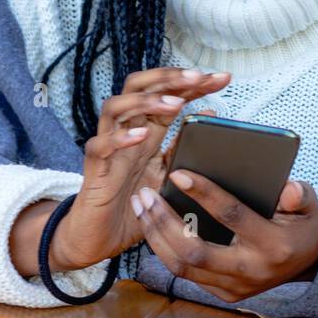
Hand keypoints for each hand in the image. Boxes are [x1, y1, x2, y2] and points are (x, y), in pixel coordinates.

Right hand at [50, 67, 230, 270]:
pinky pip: (100, 146)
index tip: (222, 78)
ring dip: (146, 102)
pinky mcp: (95, 170)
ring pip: (115, 108)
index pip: (168, 94)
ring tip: (174, 105)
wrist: (101, 239)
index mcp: (148, 131)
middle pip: (138, 87)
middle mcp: (127, 132)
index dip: (192, 83)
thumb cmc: (136, 204)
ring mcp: (109, 148)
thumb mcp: (169, 173)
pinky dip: (120, 138)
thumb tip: (211, 116)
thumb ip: (185, 146)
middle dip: (168, 78)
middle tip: (198, 77)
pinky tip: (140, 136)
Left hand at [132, 173, 317, 302]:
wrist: (314, 261)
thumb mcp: (311, 204)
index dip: (204, 194)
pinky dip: (166, 250)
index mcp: (272, 245)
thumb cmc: (305, 224)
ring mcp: (236, 288)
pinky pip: (187, 274)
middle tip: (145, 195)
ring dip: (156, 237)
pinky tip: (153, 227)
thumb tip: (287, 189)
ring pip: (183, 268)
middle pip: (194, 252)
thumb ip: (300, 194)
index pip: (232, 217)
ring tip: (141, 208)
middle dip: (164, 223)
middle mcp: (251, 271)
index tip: (178, 174)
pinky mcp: (225, 294)